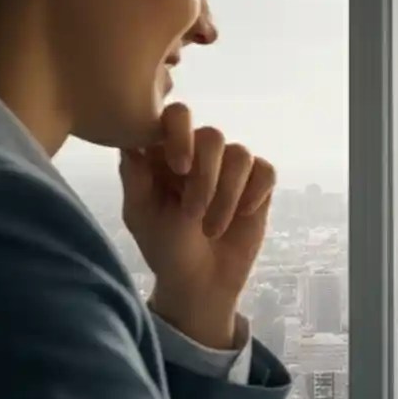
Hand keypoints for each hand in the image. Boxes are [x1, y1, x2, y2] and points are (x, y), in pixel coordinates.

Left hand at [120, 103, 275, 348]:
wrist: (200, 282)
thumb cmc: (165, 247)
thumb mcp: (141, 215)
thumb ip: (135, 176)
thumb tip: (132, 139)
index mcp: (166, 153)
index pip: (176, 117)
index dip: (180, 134)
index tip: (179, 168)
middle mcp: (200, 154)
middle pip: (212, 136)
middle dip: (206, 177)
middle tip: (193, 213)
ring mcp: (231, 169)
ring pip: (240, 154)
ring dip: (228, 194)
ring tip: (212, 228)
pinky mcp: (258, 185)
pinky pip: (265, 172)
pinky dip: (256, 193)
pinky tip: (244, 214)